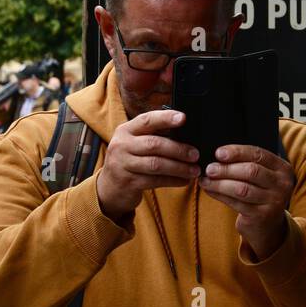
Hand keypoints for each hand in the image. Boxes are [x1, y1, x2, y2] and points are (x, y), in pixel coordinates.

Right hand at [94, 109, 200, 223]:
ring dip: (179, 167)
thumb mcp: (135, 143)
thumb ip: (154, 135)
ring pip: (156, 164)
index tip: (183, 118)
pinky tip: (184, 180)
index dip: (165, 118)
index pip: (146, 120)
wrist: (110, 187)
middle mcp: (121, 145)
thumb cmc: (130, 160)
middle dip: (178, 149)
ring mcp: (123, 164)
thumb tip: (186, 132)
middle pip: (154, 144)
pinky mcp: (128, 182)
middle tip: (195, 154)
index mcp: (125, 130)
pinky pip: (155, 180)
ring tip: (194, 170)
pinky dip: (173, 180)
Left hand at [198, 144, 295, 260]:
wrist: (268, 226)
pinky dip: (220, 195)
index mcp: (283, 169)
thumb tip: (218, 156)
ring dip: (220, 183)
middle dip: (226, 169)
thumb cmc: (260, 194)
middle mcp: (282, 184)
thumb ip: (248, 164)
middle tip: (209, 168)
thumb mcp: (262, 177)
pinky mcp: (261, 216)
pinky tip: (210, 190)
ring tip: (205, 180)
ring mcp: (274, 201)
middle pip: (251, 171)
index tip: (219, 153)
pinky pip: (236, 203)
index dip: (237, 152)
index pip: (259, 155)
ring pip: (242, 189)